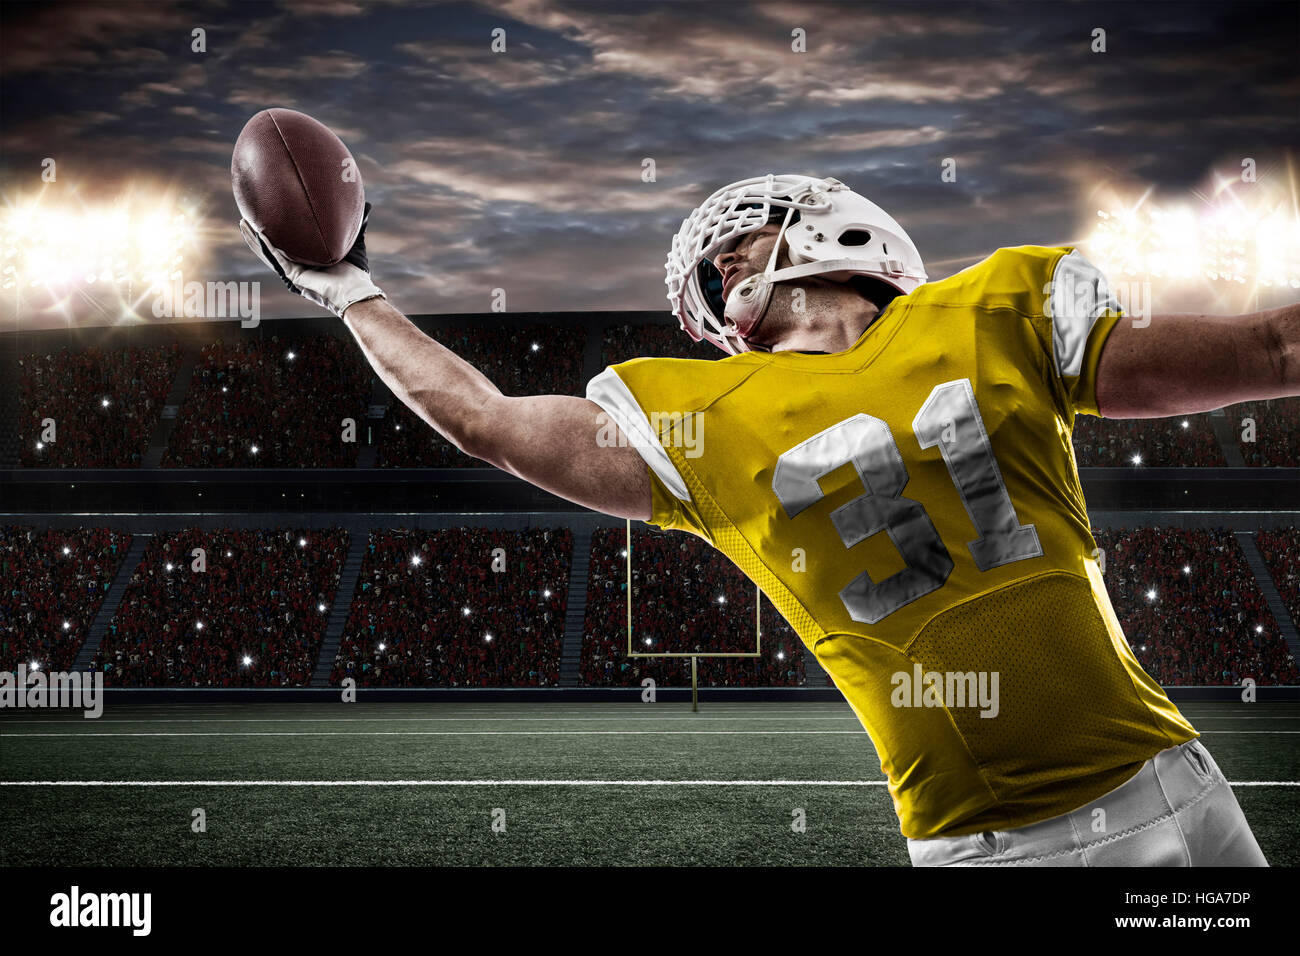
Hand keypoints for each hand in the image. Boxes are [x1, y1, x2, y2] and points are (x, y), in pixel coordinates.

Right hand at [239, 201, 384, 317]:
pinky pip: (276, 258)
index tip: (268, 213)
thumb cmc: (356, 270)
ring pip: (268, 252)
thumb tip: (365, 205)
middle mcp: (298, 265)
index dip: (277, 228)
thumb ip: (354, 226)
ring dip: (254, 238)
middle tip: (246, 216)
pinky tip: (257, 232)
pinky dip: (266, 245)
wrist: (354, 290)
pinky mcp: (293, 276)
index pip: (288, 241)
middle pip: (272, 246)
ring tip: (243, 222)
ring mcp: (294, 271)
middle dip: (257, 231)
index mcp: (308, 258)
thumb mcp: (352, 242)